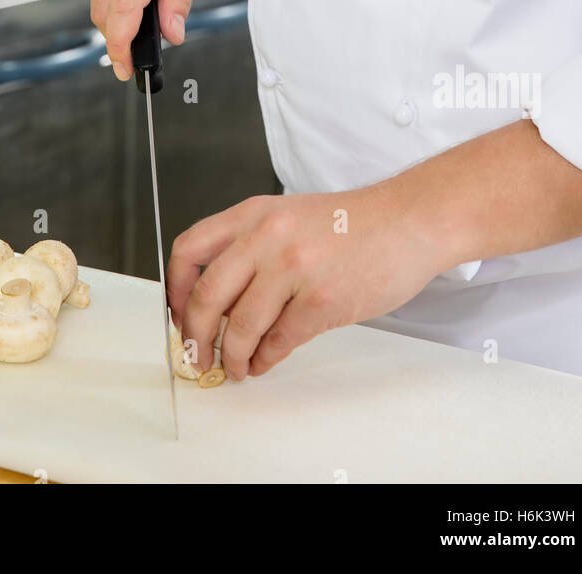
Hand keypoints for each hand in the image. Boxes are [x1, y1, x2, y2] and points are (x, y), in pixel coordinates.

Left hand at [167, 188, 444, 380]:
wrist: (406, 223)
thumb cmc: (351, 224)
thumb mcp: (288, 216)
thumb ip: (250, 246)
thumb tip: (215, 299)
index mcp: (253, 214)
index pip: (189, 250)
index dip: (175, 289)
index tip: (177, 314)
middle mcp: (266, 238)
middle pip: (206, 296)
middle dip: (195, 336)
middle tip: (196, 355)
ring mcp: (294, 269)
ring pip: (240, 326)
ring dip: (231, 356)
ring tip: (234, 367)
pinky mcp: (321, 302)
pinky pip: (278, 342)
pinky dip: (265, 359)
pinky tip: (264, 362)